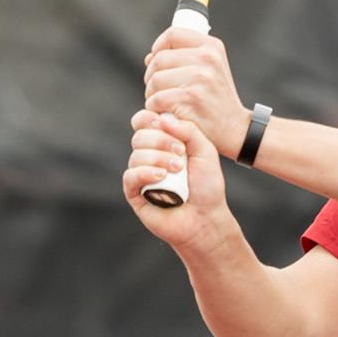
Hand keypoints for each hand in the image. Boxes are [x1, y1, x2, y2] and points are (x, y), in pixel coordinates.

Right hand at [123, 110, 229, 250]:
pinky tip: (161, 177)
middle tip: (181, 153)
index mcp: (164, 142)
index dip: (151, 119)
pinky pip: (130, 175)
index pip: (145, 121)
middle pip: (140, 135)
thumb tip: (161, 118)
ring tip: (177, 170)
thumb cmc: (207, 185)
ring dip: (158, 158)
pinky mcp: (134, 192)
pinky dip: (145, 172)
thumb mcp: (205, 151)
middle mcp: (149, 156)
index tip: (167, 126)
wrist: (206, 218)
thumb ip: (188, 129)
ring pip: (136, 155)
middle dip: (161, 140)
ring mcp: (141, 174)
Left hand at [143, 27, 246, 157]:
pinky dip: (155, 108)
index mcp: (212, 47)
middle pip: (159, 59)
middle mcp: (207, 58)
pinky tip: (166, 113)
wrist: (236, 128)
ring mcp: (200, 77)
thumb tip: (150, 57)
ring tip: (164, 103)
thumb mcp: (211, 71)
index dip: (158, 47)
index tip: (156, 62)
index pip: (173, 34)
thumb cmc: (217, 101)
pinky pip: (157, 98)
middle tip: (158, 90)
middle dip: (152, 77)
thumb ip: (184, 59)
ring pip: (155, 79)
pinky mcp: (191, 97)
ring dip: (152, 94)